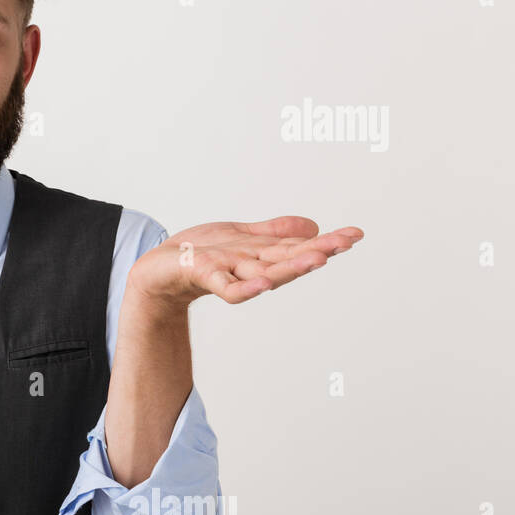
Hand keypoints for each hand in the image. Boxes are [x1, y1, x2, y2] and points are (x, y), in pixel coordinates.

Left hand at [127, 216, 363, 306]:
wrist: (158, 270)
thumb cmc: (198, 254)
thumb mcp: (241, 236)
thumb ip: (275, 233)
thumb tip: (314, 226)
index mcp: (261, 255)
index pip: (299, 247)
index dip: (327, 241)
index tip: (356, 234)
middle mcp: (250, 266)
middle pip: (289, 260)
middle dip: (318, 252)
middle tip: (346, 244)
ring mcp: (229, 273)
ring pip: (265, 273)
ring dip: (290, 268)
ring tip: (317, 259)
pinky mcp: (205, 278)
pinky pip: (228, 288)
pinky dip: (245, 287)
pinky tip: (262, 284)